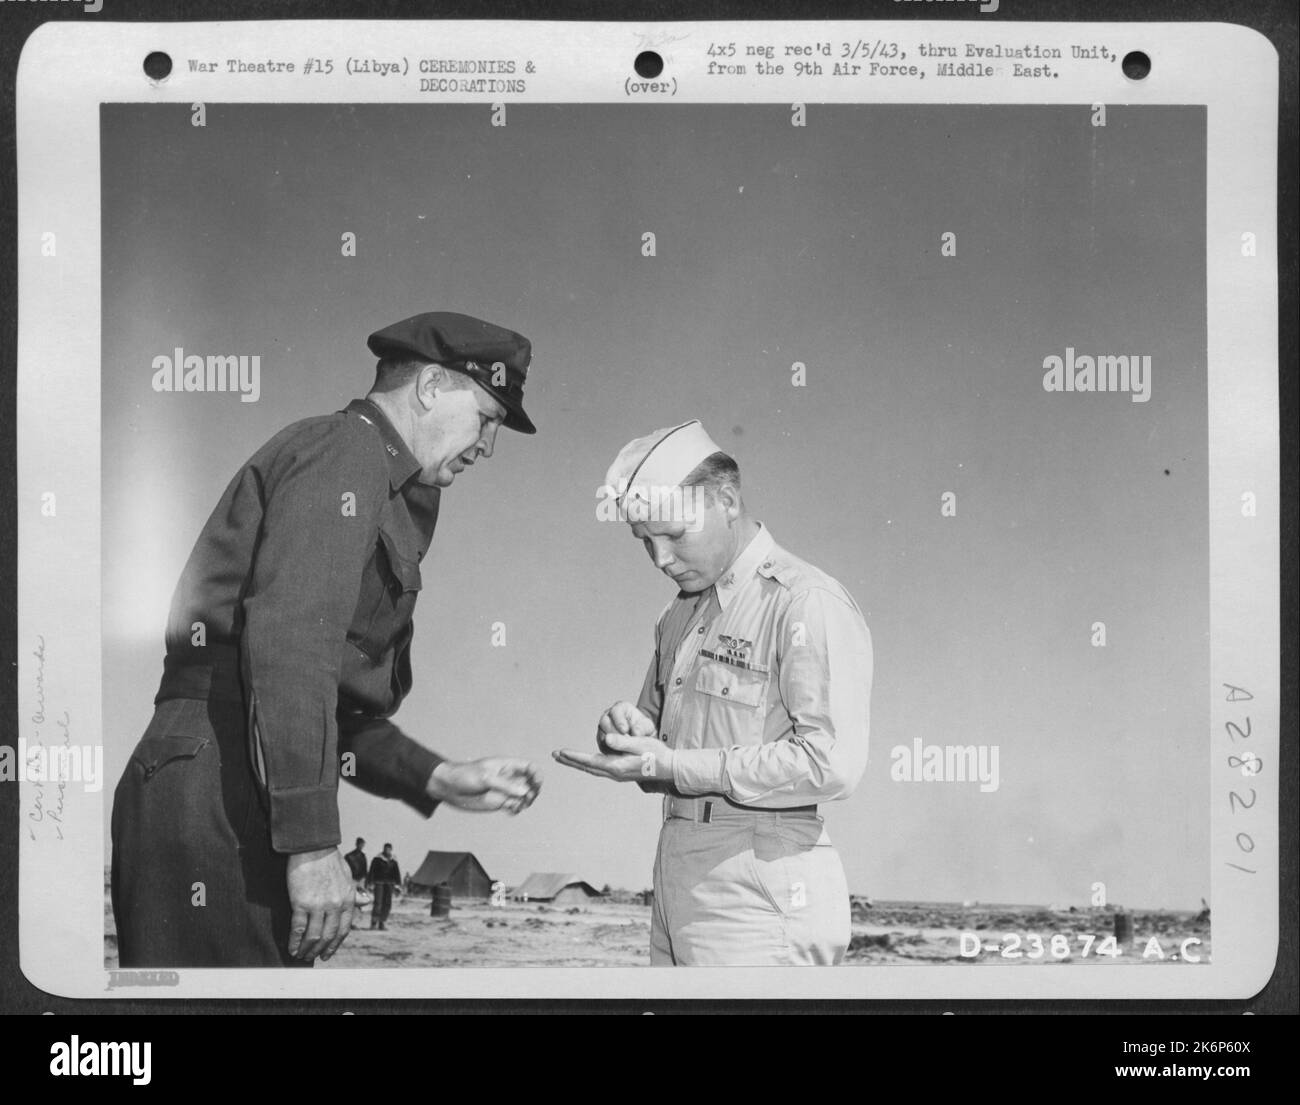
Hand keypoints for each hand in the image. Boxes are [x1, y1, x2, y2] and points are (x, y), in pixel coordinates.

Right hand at [286, 848, 354, 961]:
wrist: (313, 847)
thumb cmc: (330, 860)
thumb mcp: (348, 876)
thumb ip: (354, 892)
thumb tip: (365, 902)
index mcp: (348, 899)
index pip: (343, 929)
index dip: (335, 945)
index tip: (328, 953)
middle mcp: (335, 905)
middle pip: (329, 936)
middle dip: (320, 950)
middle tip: (312, 958)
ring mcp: (319, 905)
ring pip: (314, 936)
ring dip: (307, 950)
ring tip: (301, 956)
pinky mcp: (301, 903)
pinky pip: (298, 929)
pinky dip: (295, 942)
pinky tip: (292, 947)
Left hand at [427, 758, 541, 812]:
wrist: (449, 787)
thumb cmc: (465, 775)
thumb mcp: (485, 777)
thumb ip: (505, 785)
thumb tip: (525, 792)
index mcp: (507, 766)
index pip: (529, 768)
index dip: (537, 774)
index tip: (536, 783)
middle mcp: (509, 778)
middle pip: (531, 783)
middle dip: (534, 791)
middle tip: (527, 798)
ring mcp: (505, 791)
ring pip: (524, 797)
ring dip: (526, 802)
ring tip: (516, 806)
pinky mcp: (499, 802)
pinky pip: (514, 806)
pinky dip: (517, 809)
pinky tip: (509, 810)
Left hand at [553, 730, 669, 783]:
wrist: (669, 768)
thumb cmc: (656, 753)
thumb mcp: (641, 743)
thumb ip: (623, 741)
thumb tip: (607, 739)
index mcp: (616, 766)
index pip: (589, 761)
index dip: (574, 756)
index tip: (560, 752)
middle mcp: (614, 773)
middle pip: (587, 767)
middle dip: (571, 760)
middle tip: (555, 755)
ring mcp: (617, 774)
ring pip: (592, 769)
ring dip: (578, 763)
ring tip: (565, 757)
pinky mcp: (621, 773)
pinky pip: (599, 769)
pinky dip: (588, 764)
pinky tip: (586, 761)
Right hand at [595, 700, 656, 753]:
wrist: (642, 740)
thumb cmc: (644, 729)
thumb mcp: (647, 727)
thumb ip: (642, 728)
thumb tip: (635, 732)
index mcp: (620, 708)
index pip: (615, 711)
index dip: (619, 721)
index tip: (625, 730)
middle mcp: (608, 716)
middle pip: (605, 722)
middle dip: (614, 733)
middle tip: (623, 742)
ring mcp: (603, 729)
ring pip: (602, 735)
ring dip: (612, 743)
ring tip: (623, 750)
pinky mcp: (602, 741)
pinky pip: (602, 746)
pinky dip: (610, 750)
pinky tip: (619, 754)